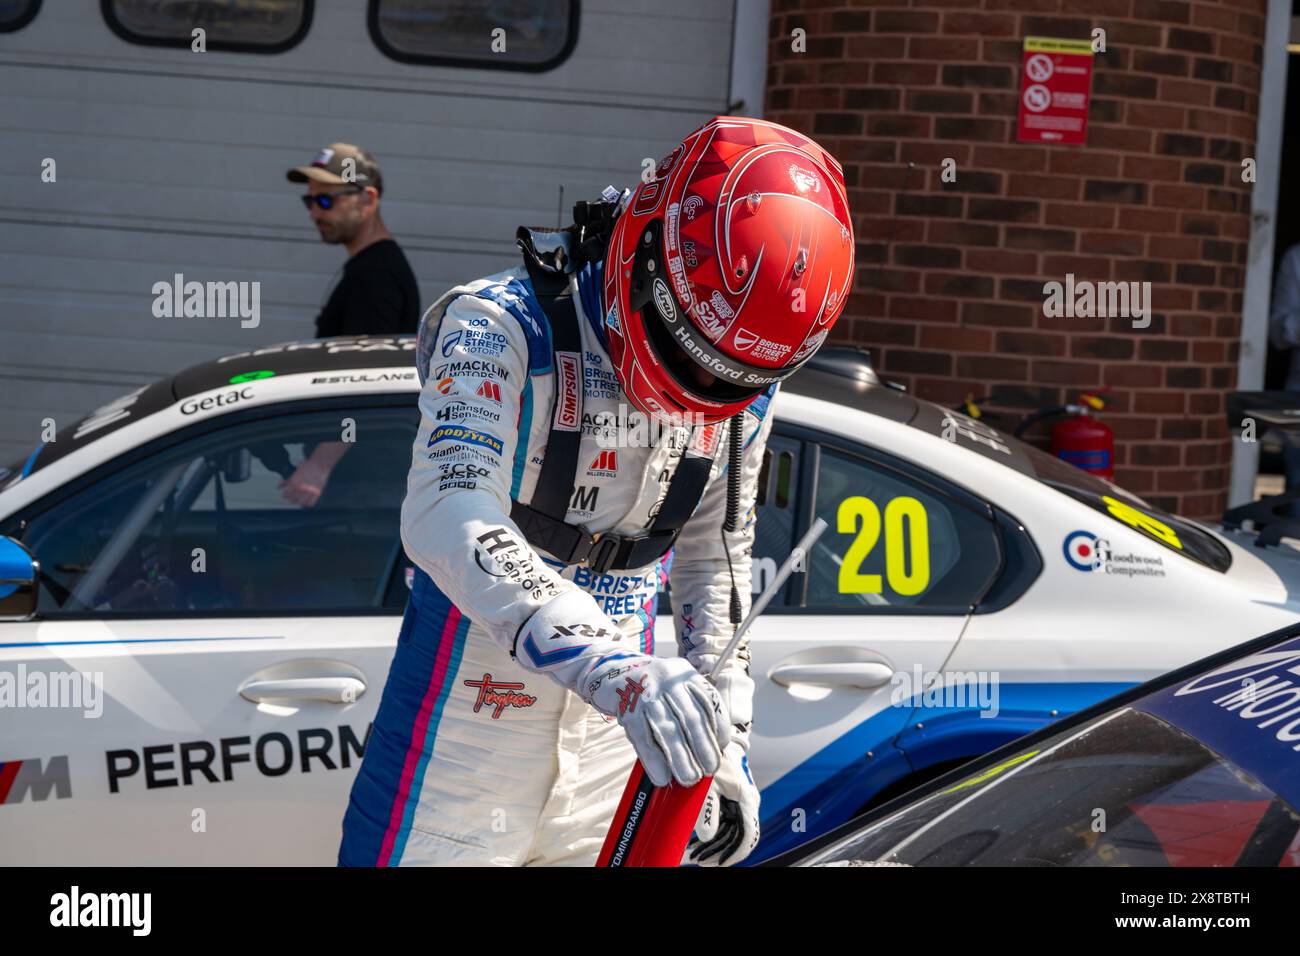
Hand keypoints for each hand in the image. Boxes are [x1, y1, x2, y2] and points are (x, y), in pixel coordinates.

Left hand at [279, 457, 330, 506]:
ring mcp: (309, 491)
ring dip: (298, 502)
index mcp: (294, 483)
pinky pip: (311, 503)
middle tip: (291, 497)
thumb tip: (279, 486)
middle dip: (291, 499)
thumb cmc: (308, 466)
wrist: (319, 464)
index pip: (286, 494)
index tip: (285, 495)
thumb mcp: (294, 472)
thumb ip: (286, 480)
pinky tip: (306, 503)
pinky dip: (307, 504)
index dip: (285, 495)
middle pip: (293, 499)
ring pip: (301, 503)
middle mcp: (301, 488)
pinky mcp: (317, 492)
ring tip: (298, 501)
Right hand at [515, 591, 729, 785]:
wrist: (607, 667)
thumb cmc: (646, 686)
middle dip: (703, 747)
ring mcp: (646, 691)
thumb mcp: (671, 688)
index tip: (721, 747)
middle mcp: (668, 679)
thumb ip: (688, 710)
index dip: (718, 727)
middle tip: (709, 770)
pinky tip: (661, 776)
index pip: (709, 702)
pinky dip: (654, 760)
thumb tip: (706, 749)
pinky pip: (643, 738)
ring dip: (681, 758)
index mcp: (685, 674)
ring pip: (668, 730)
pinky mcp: (626, 705)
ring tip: (689, 778)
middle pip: (692, 718)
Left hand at [686, 742, 759, 865]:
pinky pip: (723, 824)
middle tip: (698, 860)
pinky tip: (695, 841)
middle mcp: (746, 804)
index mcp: (747, 799)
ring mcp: (738, 803)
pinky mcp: (729, 802)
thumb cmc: (716, 756)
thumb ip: (708, 809)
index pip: (747, 835)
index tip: (718, 864)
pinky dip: (711, 834)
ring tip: (692, 854)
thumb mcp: (709, 782)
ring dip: (713, 845)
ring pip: (730, 833)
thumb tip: (706, 836)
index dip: (734, 854)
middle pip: (737, 838)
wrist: (717, 739)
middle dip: (718, 853)